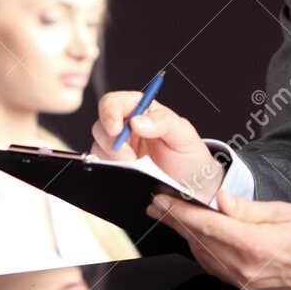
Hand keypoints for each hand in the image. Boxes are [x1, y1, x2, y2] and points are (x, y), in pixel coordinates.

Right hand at [91, 93, 225, 202]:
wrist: (192, 186)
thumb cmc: (189, 156)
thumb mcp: (184, 135)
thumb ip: (164, 121)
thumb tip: (137, 121)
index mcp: (142, 111)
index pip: (115, 102)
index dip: (110, 113)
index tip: (116, 129)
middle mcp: (126, 127)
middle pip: (101, 125)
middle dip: (111, 142)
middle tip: (130, 158)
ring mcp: (119, 149)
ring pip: (98, 146)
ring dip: (112, 158)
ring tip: (135, 167)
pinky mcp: (116, 167)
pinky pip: (102, 166)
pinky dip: (110, 169)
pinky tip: (128, 174)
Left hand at [146, 188, 290, 289]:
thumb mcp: (286, 212)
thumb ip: (248, 209)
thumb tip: (220, 200)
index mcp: (255, 245)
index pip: (206, 226)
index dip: (179, 212)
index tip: (161, 201)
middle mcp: (245, 266)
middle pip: (198, 241)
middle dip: (174, 221)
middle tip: (156, 207)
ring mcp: (244, 279)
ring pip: (202, 255)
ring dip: (185, 235)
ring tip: (172, 217)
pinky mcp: (246, 286)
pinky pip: (214, 267)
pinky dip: (200, 250)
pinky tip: (196, 238)